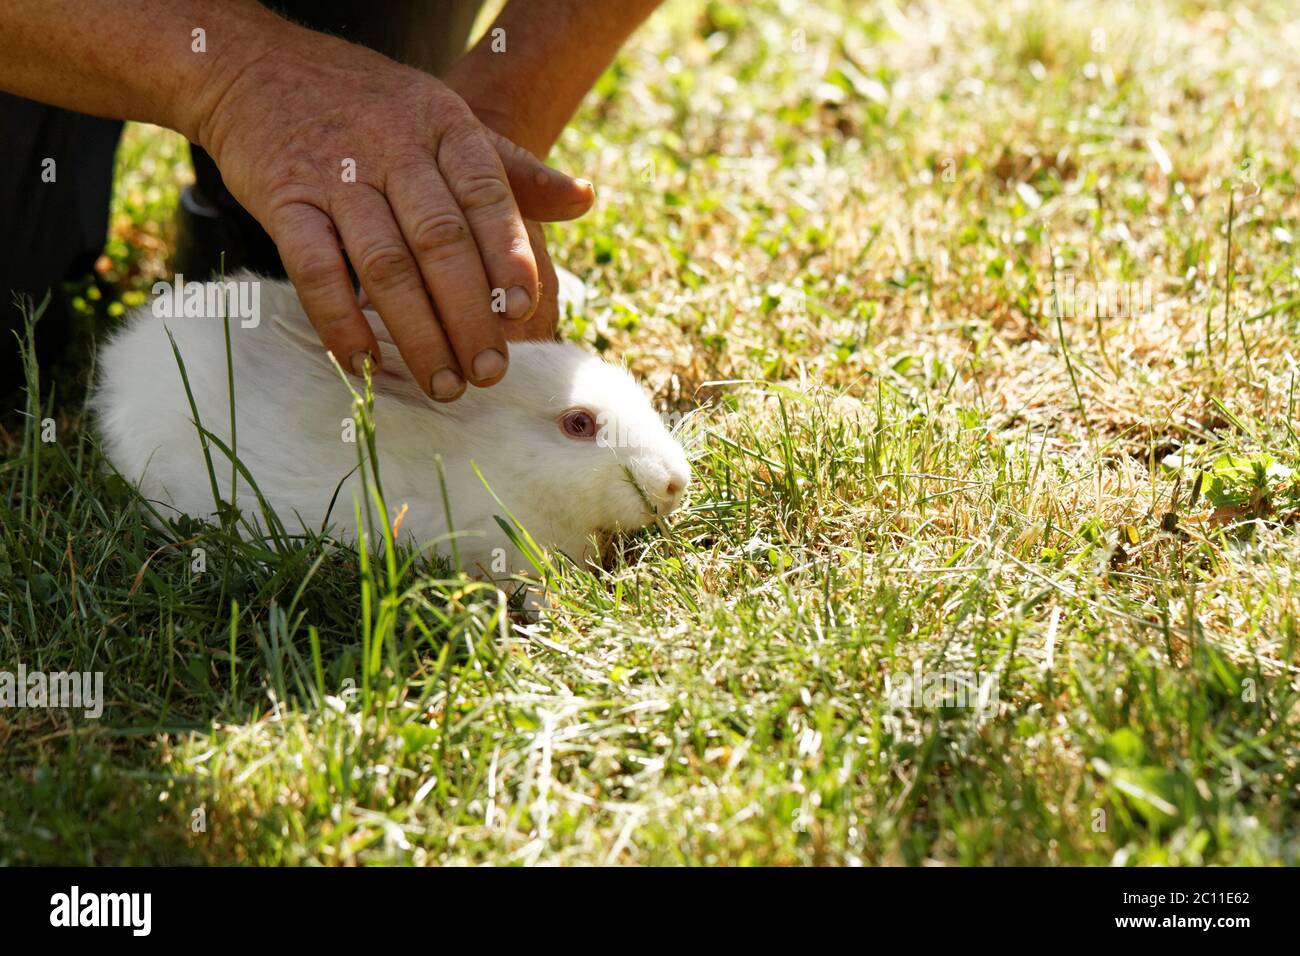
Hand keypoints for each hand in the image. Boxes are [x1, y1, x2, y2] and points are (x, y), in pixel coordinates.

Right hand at [191, 16, 593, 399]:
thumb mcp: (447, 121)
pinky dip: (341, 322)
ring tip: (443, 383)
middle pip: (440, 241)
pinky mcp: (282, 201)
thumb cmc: (372, 110)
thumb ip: (513, 171)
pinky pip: (314, 270)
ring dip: (417, 332)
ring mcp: (334, 175)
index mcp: (444, 126)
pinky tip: (365, 363)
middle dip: (470, 315)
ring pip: (385, 264)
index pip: (486, 195)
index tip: (525, 310)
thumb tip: (584, 200)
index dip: (508, 255)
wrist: (258, 68)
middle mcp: (392, 147)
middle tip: (489, 372)